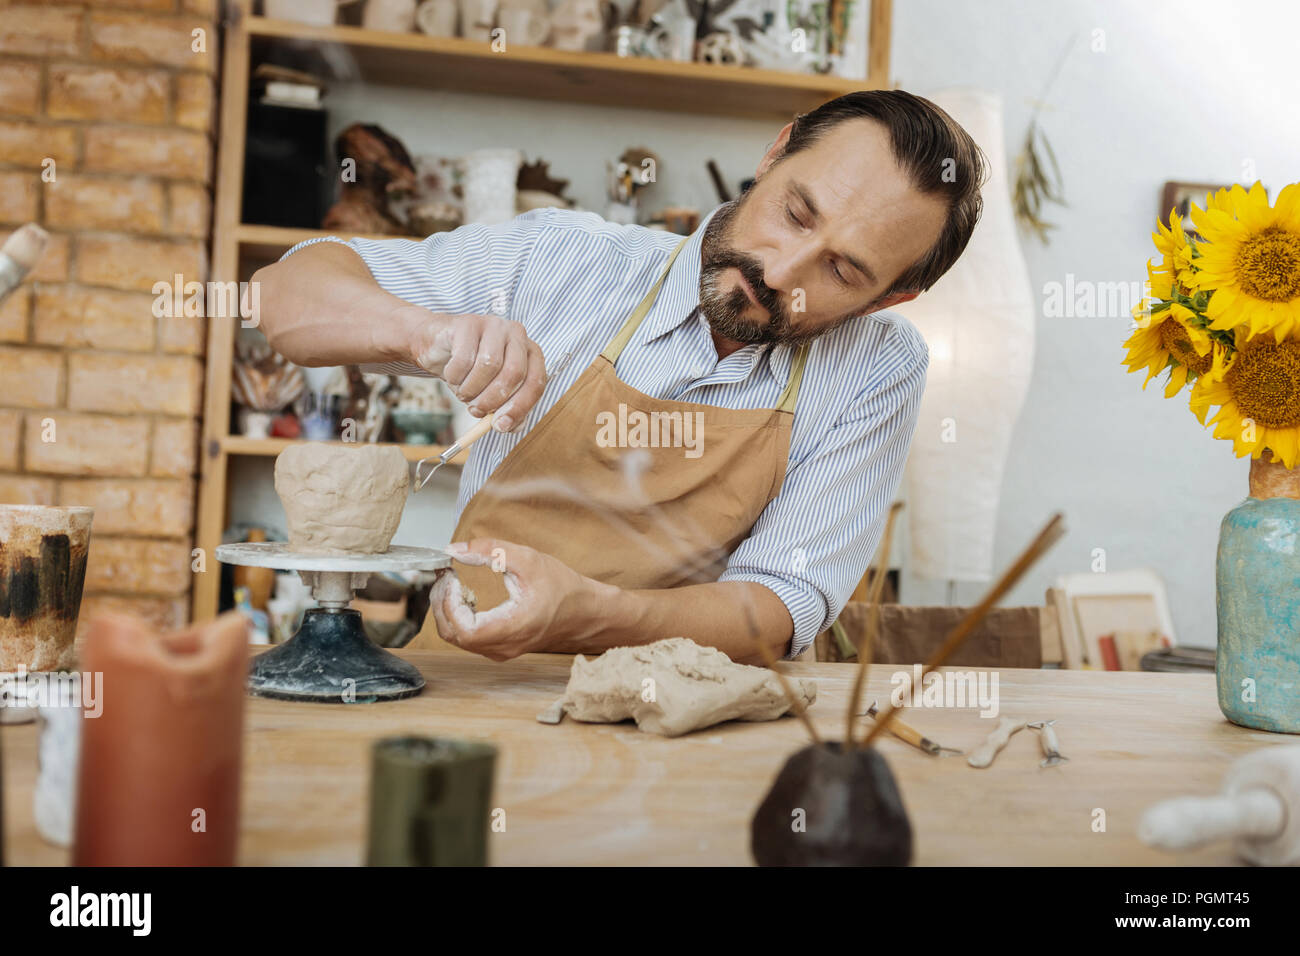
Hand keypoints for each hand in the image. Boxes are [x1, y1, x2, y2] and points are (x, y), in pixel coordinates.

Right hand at [407, 310, 546, 431]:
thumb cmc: (470, 371)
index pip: (536, 382)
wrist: (437, 347)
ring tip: (463, 392)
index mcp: (530, 352)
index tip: (500, 426)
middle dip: (493, 400)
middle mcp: (517, 334)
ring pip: (489, 365)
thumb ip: (505, 411)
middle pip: (514, 373)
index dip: (519, 407)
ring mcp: (493, 325)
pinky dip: (455, 376)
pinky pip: (464, 358)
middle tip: (476, 411)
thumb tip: (507, 425)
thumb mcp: (491, 394)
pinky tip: (452, 376)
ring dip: (471, 389)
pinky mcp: (469, 323)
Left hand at [430, 539, 599, 660]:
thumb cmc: (562, 587)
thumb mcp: (528, 559)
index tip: (451, 578)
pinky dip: (458, 618)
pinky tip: (465, 596)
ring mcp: (501, 651)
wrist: (585, 611)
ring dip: (448, 611)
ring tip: (453, 584)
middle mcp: (504, 646)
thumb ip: (490, 550)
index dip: (449, 604)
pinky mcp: (500, 648)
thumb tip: (454, 550)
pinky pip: (469, 639)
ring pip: (458, 639)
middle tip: (445, 577)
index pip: (464, 629)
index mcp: (513, 627)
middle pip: (454, 635)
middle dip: (442, 604)